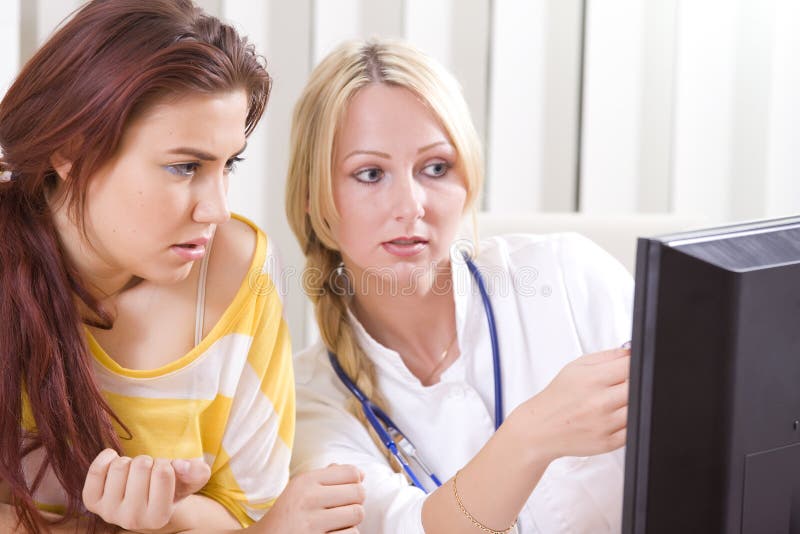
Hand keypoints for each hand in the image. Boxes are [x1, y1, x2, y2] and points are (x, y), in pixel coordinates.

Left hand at [82, 449, 210, 531]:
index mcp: (159, 518)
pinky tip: (115, 461)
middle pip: (140, 466)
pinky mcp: (92, 502)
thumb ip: (197, 472)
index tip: (164, 472)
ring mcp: (109, 513)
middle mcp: (132, 521)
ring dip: (129, 461)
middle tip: (148, 472)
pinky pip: (96, 470)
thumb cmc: (171, 487)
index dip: (165, 463)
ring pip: (119, 466)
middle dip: (147, 461)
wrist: (145, 501)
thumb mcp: (191, 480)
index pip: (162, 473)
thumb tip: (179, 465)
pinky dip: (107, 458)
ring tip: (134, 472)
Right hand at [256, 464, 364, 533]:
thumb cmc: (288, 515)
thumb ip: (327, 478)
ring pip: (357, 515)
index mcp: (305, 481)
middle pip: (358, 493)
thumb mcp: (300, 490)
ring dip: (351, 522)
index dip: (355, 482)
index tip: (346, 491)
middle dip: (356, 502)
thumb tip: (360, 474)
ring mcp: (312, 523)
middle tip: (343, 509)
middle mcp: (308, 499)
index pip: (351, 472)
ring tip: (337, 524)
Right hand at [516, 348, 629, 461]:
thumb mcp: (576, 367)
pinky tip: (613, 418)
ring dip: (631, 404)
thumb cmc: (558, 396)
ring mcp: (605, 424)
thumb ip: (607, 356)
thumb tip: (631, 352)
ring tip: (613, 402)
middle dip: (633, 384)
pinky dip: (628, 423)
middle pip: (638, 388)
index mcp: (592, 379)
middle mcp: (599, 402)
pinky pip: (633, 430)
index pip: (630, 366)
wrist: (541, 427)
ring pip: (638, 409)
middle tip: (619, 386)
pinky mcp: (608, 443)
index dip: (633, 365)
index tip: (629, 368)